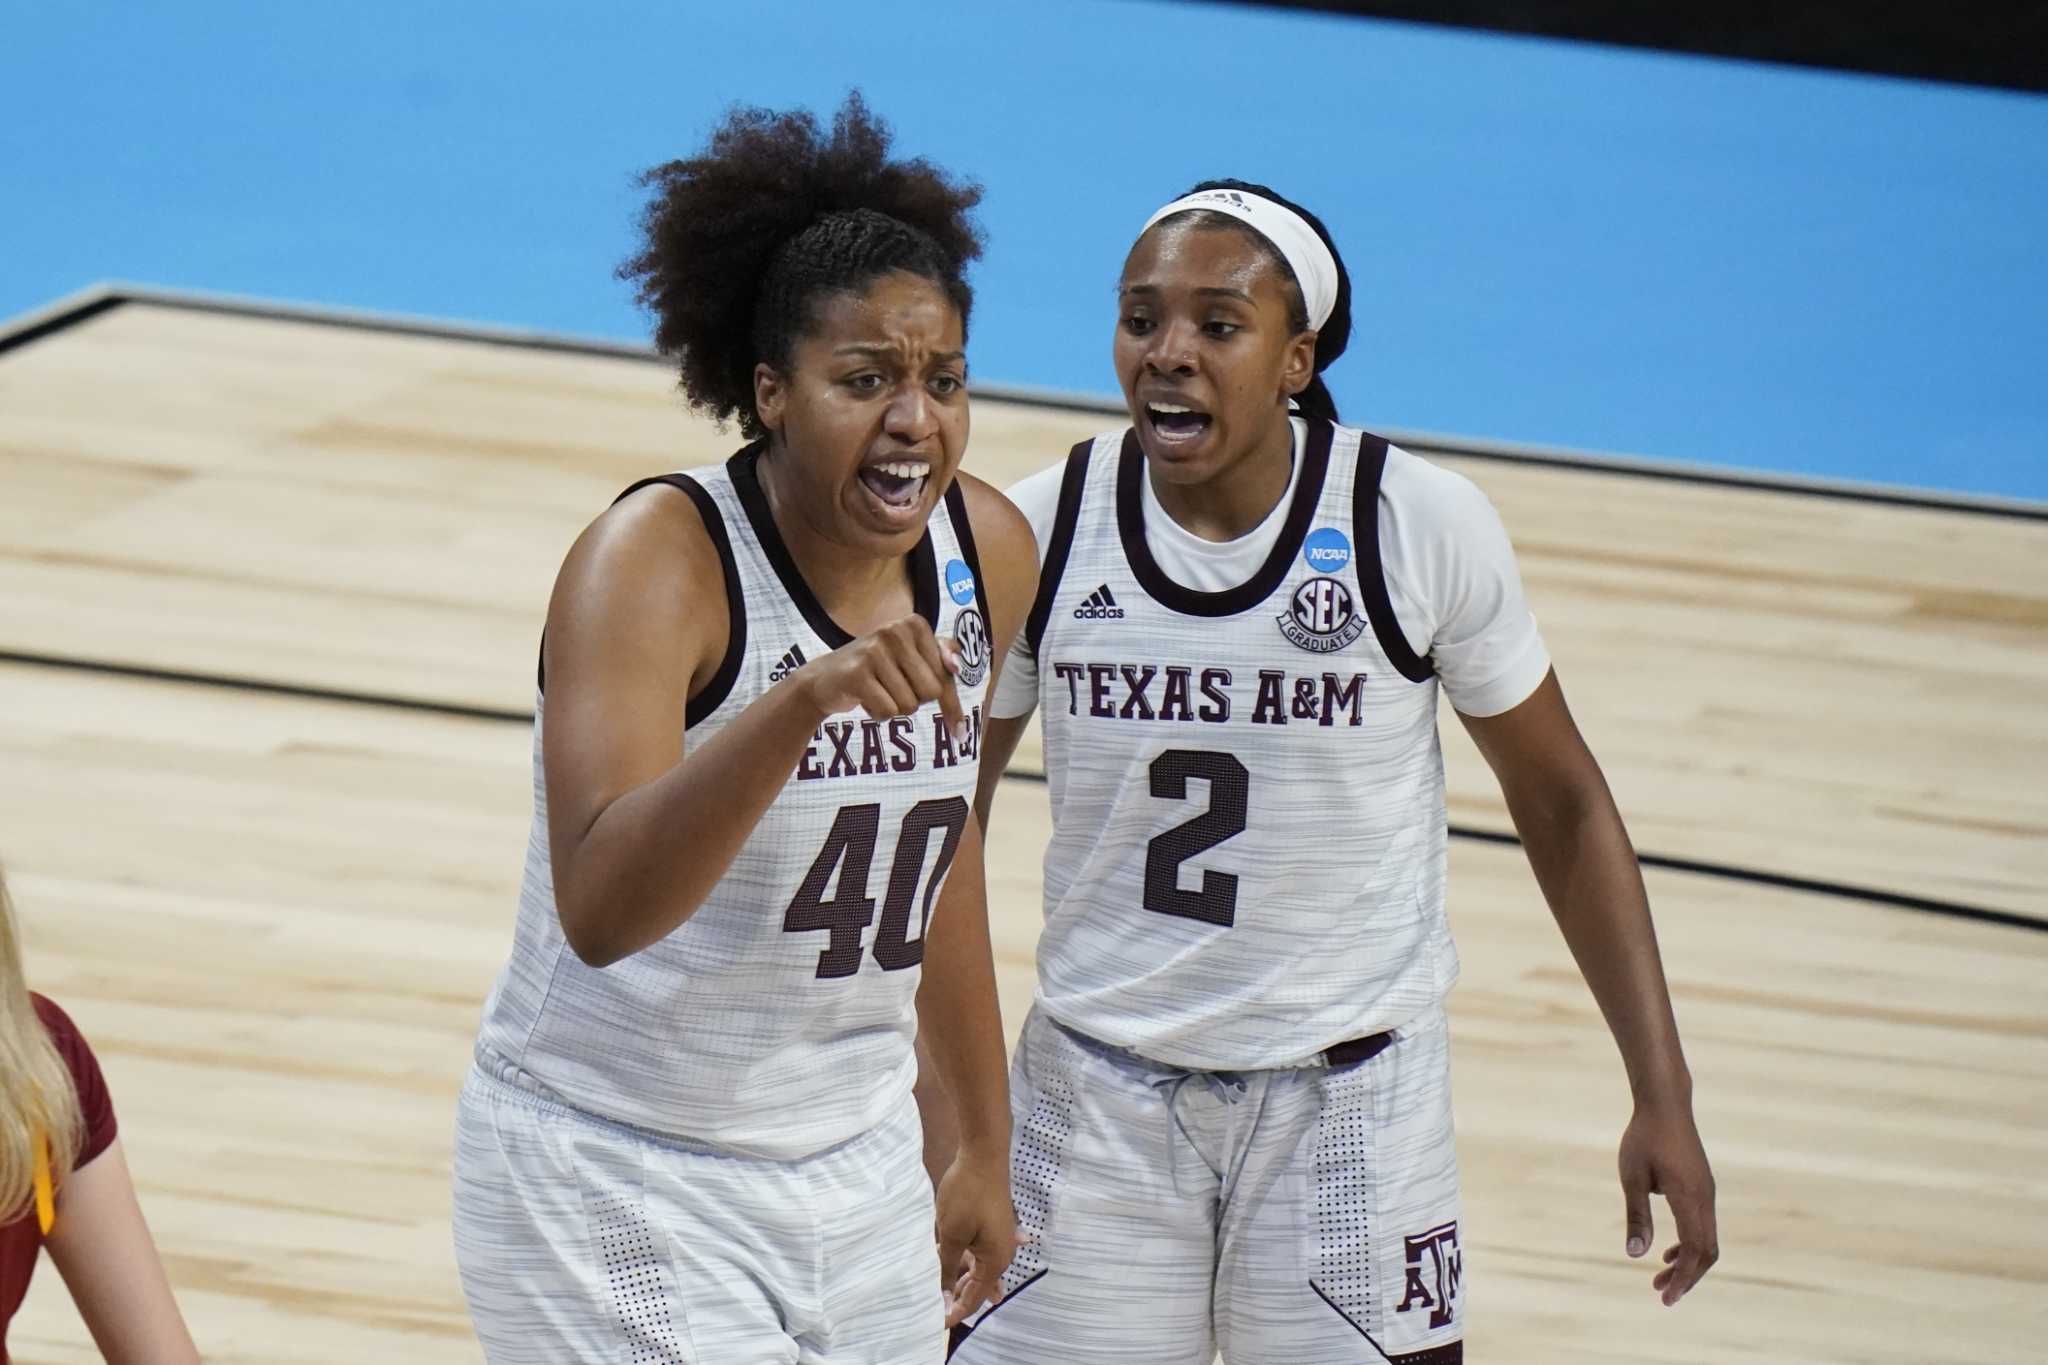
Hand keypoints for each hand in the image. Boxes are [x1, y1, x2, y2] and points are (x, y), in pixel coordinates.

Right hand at [792, 615, 964, 736]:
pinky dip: (878, 714)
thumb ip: (942, 658)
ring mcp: (874, 650)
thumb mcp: (913, 658)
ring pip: (909, 705)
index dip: (949, 703)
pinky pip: (888, 712)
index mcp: (915, 624)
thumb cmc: (878, 670)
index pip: (946, 676)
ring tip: (876, 690)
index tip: (958, 728)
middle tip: (891, 686)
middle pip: (931, 692)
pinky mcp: (857, 673)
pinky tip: (864, 698)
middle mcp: (895, 631)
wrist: (824, 678)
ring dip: (894, 707)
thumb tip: (956, 667)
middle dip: (914, 699)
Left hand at [933, 1149, 1016, 1326]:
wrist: (983, 1155)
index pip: (975, 1298)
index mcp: (996, 1260)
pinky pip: (976, 1251)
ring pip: (975, 1268)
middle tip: (932, 1306)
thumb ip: (947, 1267)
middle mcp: (1002, 1253)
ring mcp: (997, 1238)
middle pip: (977, 1285)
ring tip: (933, 1284)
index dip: (955, 1312)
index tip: (936, 1322)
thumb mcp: (952, 1235)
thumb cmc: (967, 1195)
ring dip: (956, 1276)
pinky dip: (961, 1259)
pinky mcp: (990, 1225)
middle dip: (956, 1297)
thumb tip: (944, 1294)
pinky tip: (944, 1260)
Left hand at [1618, 1098, 1717, 1305]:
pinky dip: (1689, 1244)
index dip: (1682, 1277)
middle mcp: (1706, 1198)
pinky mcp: (1703, 1187)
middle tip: (1661, 1294)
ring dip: (1687, 1262)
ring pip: (1707, 1240)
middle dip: (1686, 1276)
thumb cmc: (1644, 1137)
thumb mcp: (1632, 1177)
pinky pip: (1703, 1225)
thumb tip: (1635, 1255)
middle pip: (1707, 1252)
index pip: (1694, 1250)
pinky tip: (1666, 1251)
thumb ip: (1636, 1216)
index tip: (1666, 1297)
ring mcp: (1707, 1193)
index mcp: (1689, 1197)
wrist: (1665, 1104)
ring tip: (1659, 1277)